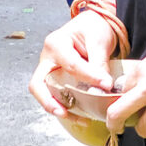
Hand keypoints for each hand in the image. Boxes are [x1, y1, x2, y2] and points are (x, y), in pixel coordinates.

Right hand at [29, 12, 117, 144]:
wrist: (93, 26)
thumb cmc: (93, 28)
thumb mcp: (98, 40)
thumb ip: (99, 62)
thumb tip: (104, 86)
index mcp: (55, 43)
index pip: (71, 65)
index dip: (89, 77)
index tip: (106, 84)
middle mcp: (47, 58)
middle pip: (38, 84)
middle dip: (48, 101)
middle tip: (64, 112)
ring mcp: (49, 70)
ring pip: (45, 94)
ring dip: (59, 108)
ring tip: (79, 118)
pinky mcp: (56, 80)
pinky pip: (56, 96)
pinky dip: (66, 107)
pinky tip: (82, 116)